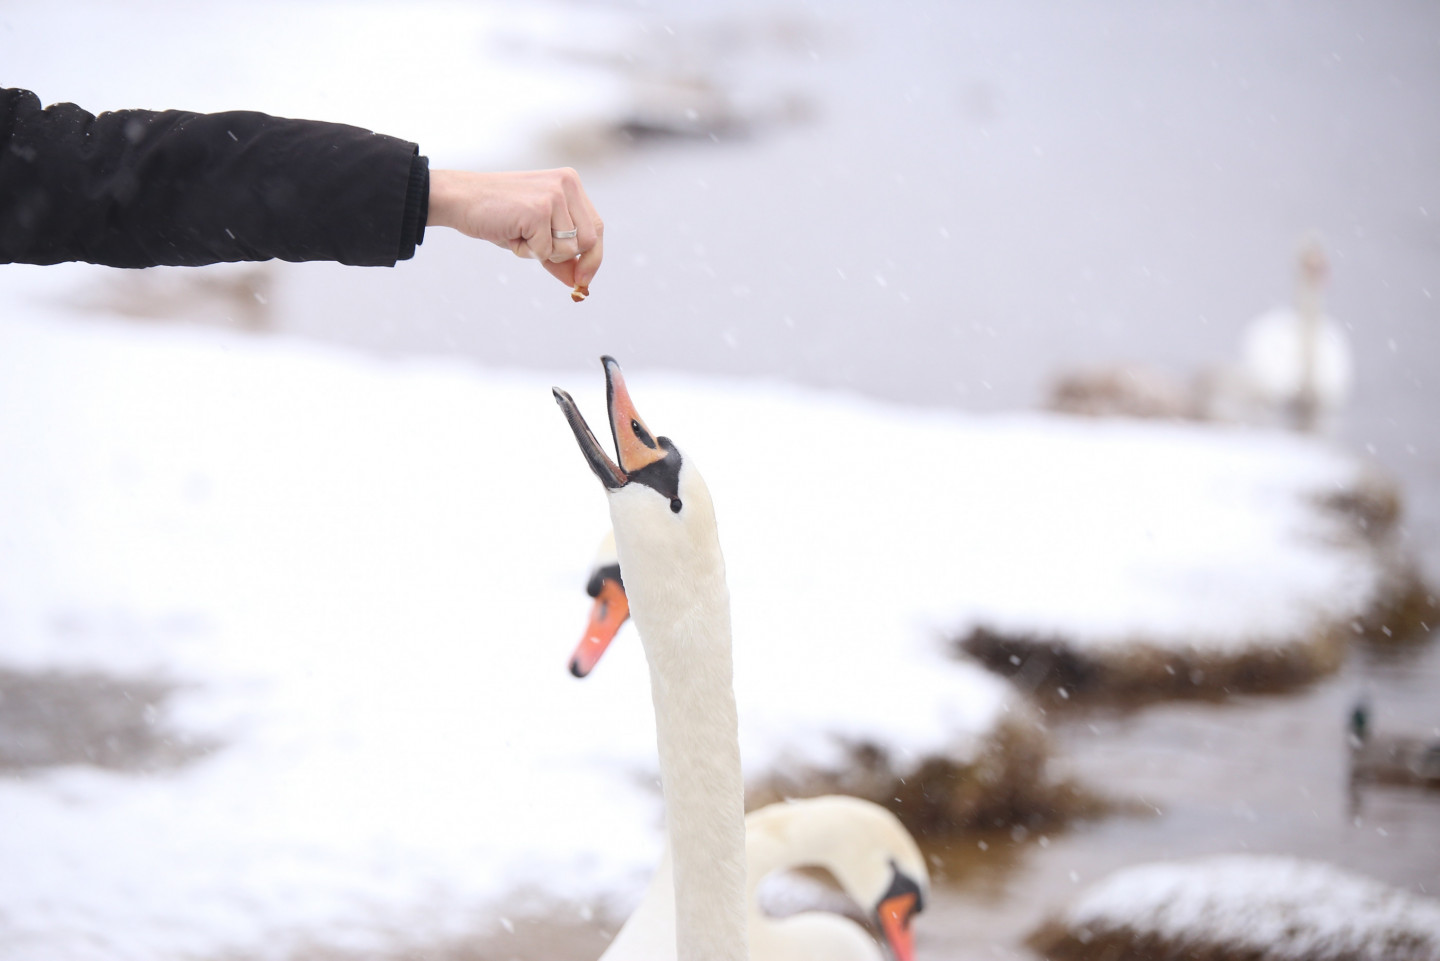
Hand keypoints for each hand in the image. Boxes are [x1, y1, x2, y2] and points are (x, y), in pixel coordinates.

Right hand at [427, 167, 602, 294]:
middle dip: (565, 257)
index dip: (593, 258)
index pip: (596, 228)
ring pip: (569, 250)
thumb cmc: (497, 214)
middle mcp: (566, 184)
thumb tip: (580, 281)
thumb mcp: (535, 233)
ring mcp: (554, 195)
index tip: (583, 280)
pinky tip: (510, 231)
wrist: (460, 198)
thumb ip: (560, 253)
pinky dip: (526, 251)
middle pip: (588, 241)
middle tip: (534, 246)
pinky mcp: (539, 209)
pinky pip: (545, 252)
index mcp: (569, 183)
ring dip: (541, 253)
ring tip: (519, 232)